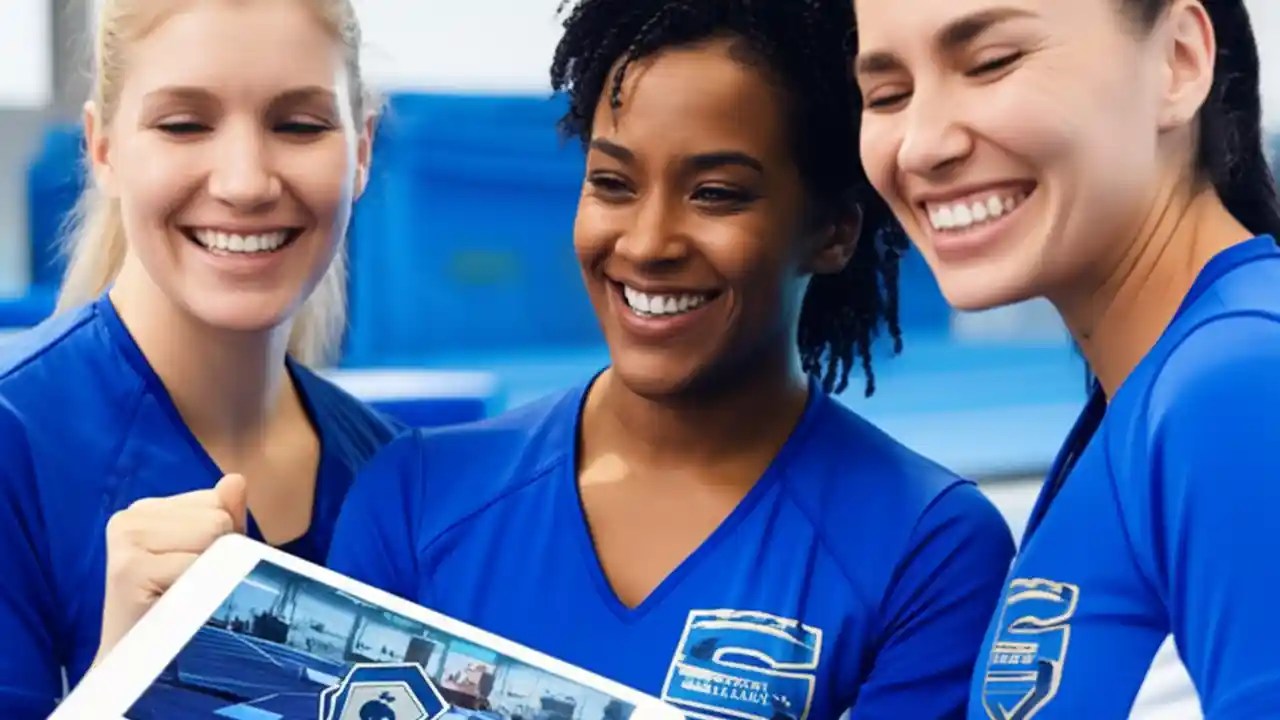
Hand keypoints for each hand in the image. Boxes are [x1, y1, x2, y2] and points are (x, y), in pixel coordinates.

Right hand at [94, 474, 247, 664]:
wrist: (139, 666)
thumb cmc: (181, 607)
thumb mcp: (211, 554)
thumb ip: (225, 515)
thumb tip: (235, 480)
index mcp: (148, 508)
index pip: (219, 500)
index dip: (223, 541)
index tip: (192, 571)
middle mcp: (131, 516)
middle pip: (218, 517)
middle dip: (218, 555)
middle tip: (187, 588)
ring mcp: (126, 539)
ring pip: (212, 534)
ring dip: (209, 572)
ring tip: (181, 595)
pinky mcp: (128, 567)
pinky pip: (197, 565)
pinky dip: (198, 590)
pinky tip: (174, 607)